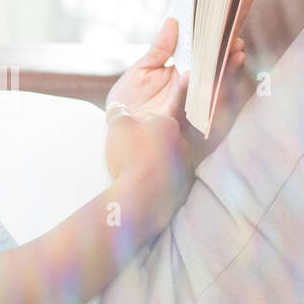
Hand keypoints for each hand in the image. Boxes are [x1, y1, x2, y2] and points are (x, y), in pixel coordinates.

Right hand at [104, 107, 191, 235]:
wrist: (142, 196)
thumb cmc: (131, 156)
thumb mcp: (117, 126)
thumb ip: (118, 112)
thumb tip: (118, 107)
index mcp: (169, 125)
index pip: (150, 120)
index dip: (134, 127)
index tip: (123, 138)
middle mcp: (183, 144)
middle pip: (161, 141)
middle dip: (147, 146)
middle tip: (128, 156)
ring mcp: (185, 168)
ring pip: (167, 162)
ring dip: (155, 165)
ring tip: (135, 174)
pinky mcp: (184, 189)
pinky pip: (170, 182)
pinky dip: (159, 183)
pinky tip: (145, 187)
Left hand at [105, 17, 245, 126]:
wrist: (120, 127)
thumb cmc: (128, 100)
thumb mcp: (141, 69)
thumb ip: (159, 49)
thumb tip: (172, 21)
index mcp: (179, 72)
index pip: (201, 54)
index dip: (214, 42)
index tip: (224, 28)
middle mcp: (187, 87)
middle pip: (212, 69)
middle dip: (227, 56)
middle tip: (236, 42)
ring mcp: (187, 102)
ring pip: (210, 85)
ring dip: (224, 71)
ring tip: (234, 55)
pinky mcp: (179, 117)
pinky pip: (187, 101)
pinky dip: (190, 88)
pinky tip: (191, 75)